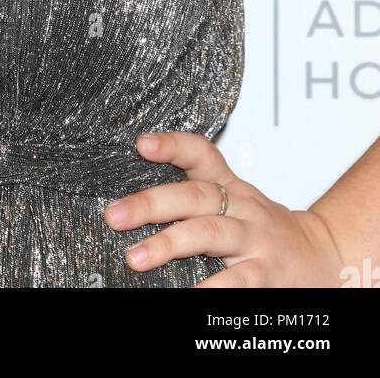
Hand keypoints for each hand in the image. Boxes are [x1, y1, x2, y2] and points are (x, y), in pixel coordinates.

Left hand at [103, 131, 344, 286]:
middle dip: (151, 204)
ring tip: (135, 257)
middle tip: (114, 215)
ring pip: (210, 233)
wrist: (322, 254)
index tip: (141, 144)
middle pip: (195, 196)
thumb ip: (194, 193)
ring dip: (169, 244)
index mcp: (229, 185)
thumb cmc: (264, 228)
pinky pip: (238, 279)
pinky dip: (213, 287)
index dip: (172, 145)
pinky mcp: (267, 272)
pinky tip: (190, 294)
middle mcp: (241, 206)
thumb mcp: (234, 200)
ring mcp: (254, 238)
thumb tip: (132, 200)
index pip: (201, 153)